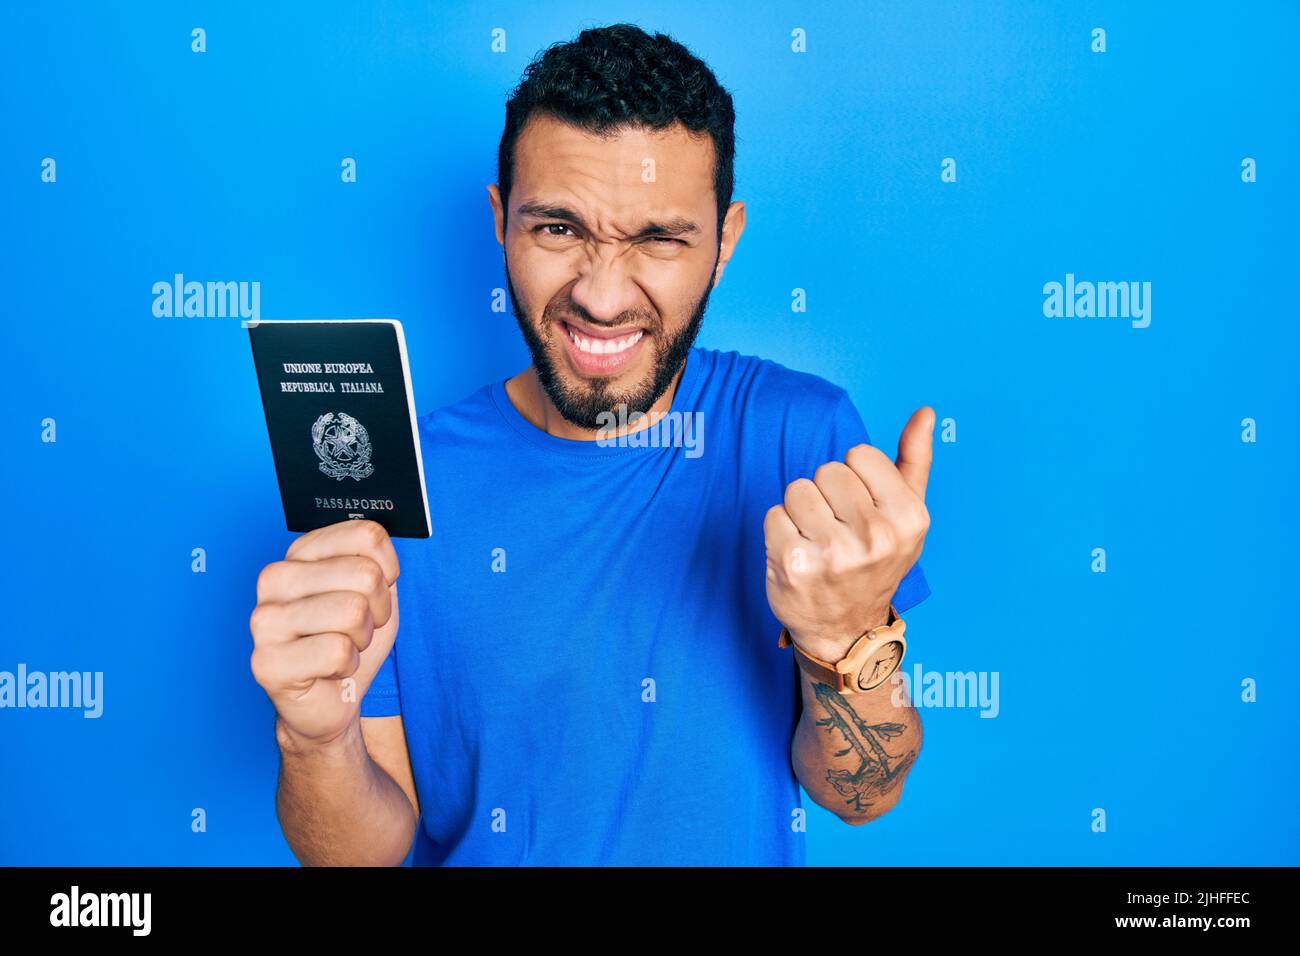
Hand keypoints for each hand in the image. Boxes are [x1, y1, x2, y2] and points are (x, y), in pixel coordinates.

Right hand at [249, 519, 399, 746]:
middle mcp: (276, 578)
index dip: (387, 572)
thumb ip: (378, 560)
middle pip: (365, 574)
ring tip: (342, 648)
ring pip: (352, 612)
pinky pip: (337, 652)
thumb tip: (378, 538)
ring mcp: (265, 619)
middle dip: (377, 611)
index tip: (373, 592)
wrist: (331, 700)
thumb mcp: (377, 592)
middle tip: (358, 629)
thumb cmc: (351, 641)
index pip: (366, 536)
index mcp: (301, 553)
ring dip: (361, 640)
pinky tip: (328, 670)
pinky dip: (347, 666)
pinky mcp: (266, 661)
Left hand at [764, 406, 933, 662]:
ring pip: (797, 489)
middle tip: (836, 530)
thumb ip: (914, 460)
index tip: (860, 510)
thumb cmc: (876, 563)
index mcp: (908, 518)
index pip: (858, 454)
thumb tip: (924, 411)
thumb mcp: (906, 515)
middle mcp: (875, 536)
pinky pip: (773, 514)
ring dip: (800, 512)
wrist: (847, 630)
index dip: (854, 478)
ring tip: (817, 541)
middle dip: (826, 495)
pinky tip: (797, 555)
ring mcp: (833, 552)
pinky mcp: (794, 563)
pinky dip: (779, 531)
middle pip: (826, 470)